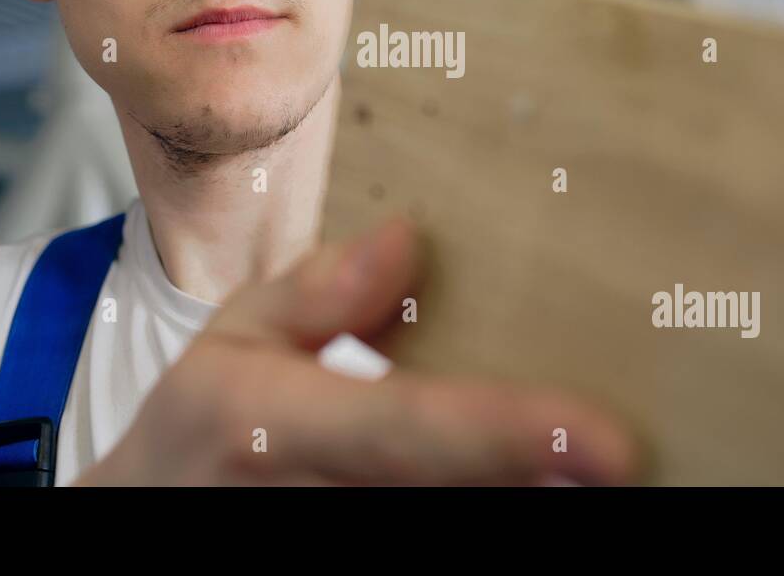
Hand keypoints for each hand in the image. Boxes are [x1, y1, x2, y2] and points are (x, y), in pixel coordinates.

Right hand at [75, 216, 637, 484]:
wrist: (155, 513)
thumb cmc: (204, 430)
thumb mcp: (230, 340)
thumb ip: (314, 293)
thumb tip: (404, 239)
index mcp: (272, 423)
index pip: (405, 430)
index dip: (505, 435)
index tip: (606, 443)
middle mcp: (309, 500)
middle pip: (450, 496)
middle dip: (542, 481)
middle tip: (628, 458)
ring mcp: (336, 539)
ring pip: (454, 527)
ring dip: (529, 502)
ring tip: (595, 472)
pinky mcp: (354, 555)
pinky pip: (443, 538)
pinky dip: (502, 506)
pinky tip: (542, 486)